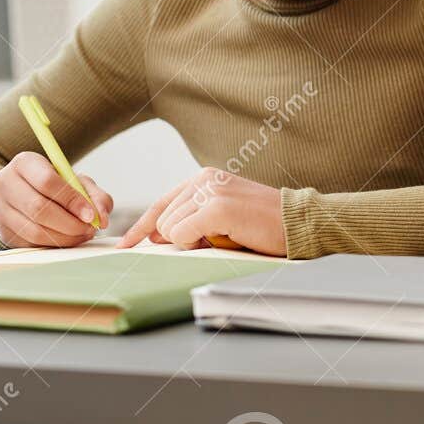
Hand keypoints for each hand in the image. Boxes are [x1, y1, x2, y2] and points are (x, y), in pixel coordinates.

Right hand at [0, 152, 112, 247]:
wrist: (26, 194)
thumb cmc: (56, 186)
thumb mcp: (77, 182)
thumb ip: (95, 196)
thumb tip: (101, 218)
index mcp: (24, 163)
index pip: (47, 182)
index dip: (72, 201)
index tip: (91, 215)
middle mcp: (5, 183)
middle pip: (39, 208)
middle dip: (71, 223)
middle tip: (89, 228)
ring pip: (34, 230)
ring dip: (65, 237)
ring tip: (82, 234)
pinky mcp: (1, 229)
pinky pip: (30, 243)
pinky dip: (54, 244)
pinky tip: (67, 238)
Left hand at [118, 167, 286, 255]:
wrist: (298, 222)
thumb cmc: (263, 225)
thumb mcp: (221, 218)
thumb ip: (189, 220)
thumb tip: (154, 236)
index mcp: (205, 178)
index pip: (161, 204)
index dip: (140, 227)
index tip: (125, 245)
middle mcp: (205, 179)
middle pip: (161, 221)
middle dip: (181, 239)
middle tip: (217, 238)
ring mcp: (211, 191)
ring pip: (169, 230)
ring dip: (192, 242)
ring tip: (226, 235)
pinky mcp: (217, 207)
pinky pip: (182, 235)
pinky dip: (196, 243)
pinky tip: (224, 237)